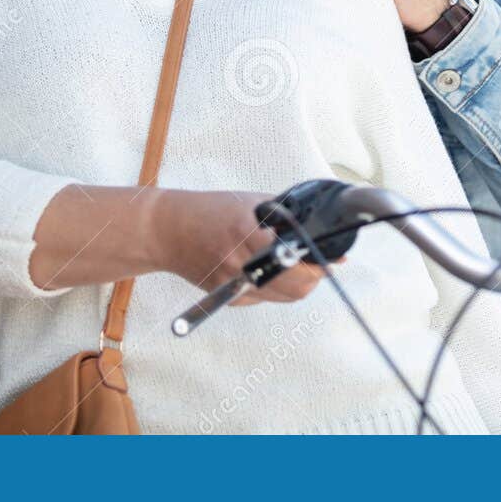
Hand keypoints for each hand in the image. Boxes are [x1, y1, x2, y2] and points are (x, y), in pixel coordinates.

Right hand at [143, 189, 335, 304]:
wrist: (167, 231)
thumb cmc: (209, 211)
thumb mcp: (251, 203)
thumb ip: (284, 215)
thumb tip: (317, 229)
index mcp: (248, 237)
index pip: (297, 262)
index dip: (320, 263)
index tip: (332, 258)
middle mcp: (240, 266)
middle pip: (296, 289)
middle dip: (313, 277)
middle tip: (318, 262)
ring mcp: (232, 286)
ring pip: (283, 297)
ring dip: (296, 283)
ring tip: (294, 263)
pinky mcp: (226, 298)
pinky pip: (263, 298)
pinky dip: (273, 287)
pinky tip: (266, 268)